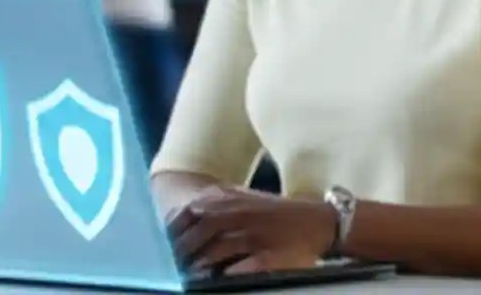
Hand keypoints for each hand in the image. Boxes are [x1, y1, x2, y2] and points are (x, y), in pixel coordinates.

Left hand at [167, 187, 336, 275]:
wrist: (318, 222)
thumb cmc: (274, 214)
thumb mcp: (242, 200)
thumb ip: (213, 206)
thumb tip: (179, 219)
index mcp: (229, 199)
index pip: (189, 214)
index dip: (173, 232)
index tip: (163, 246)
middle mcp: (240, 214)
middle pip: (199, 233)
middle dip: (182, 252)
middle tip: (173, 266)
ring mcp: (256, 236)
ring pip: (216, 252)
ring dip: (198, 266)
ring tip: (189, 277)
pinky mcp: (271, 257)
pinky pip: (242, 269)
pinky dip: (226, 276)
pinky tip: (217, 281)